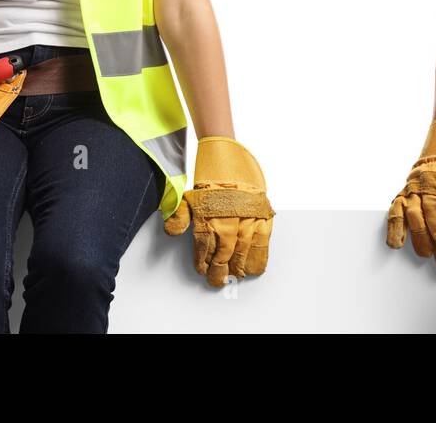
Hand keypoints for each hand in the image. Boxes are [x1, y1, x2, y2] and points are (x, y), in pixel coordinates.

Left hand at [163, 137, 272, 286]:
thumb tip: (173, 231)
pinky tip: (255, 267)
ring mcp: (247, 218)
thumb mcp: (188, 195)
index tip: (203, 270)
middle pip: (224, 254)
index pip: (205, 248)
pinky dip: (259, 256)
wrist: (229, 156)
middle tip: (218, 280)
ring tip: (237, 275)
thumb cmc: (210, 176)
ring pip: (243, 251)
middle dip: (220, 270)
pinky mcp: (262, 215)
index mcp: (208, 217)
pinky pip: (262, 241)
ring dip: (239, 266)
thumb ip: (180, 215)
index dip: (203, 262)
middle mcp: (228, 220)